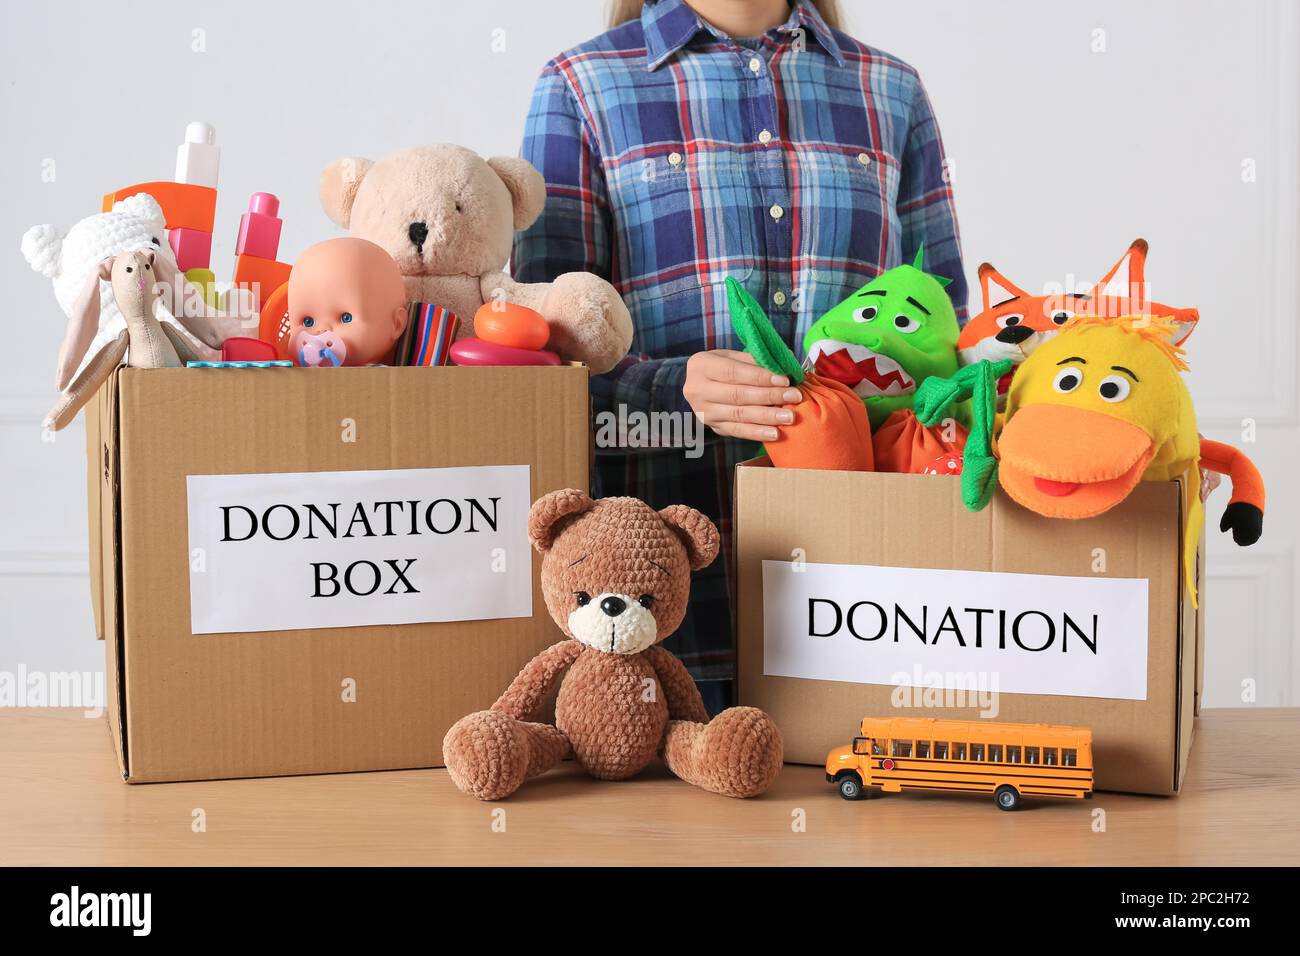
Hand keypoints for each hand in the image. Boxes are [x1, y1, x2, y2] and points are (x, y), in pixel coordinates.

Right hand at [683, 349, 801, 442]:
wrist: (698, 386)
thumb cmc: (720, 367)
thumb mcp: (730, 356)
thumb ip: (753, 360)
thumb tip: (784, 365)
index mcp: (701, 366)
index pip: (734, 372)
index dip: (760, 377)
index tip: (785, 380)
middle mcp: (697, 390)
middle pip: (738, 395)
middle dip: (769, 396)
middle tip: (794, 397)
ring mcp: (704, 412)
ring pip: (739, 415)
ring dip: (767, 417)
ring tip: (789, 417)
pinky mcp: (714, 427)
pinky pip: (738, 431)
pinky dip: (757, 433)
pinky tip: (775, 433)